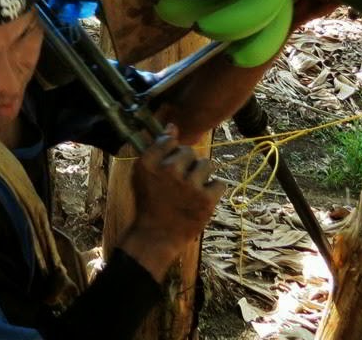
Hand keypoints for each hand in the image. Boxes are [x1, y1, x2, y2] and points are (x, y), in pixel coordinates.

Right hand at [119, 126, 224, 281]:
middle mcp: (169, 170)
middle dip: (188, 163)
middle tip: (182, 181)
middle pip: (190, 151)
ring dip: (202, 175)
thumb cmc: (150, 202)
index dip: (172, 150)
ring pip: (207, 165)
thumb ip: (156, 148)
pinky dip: (214, 190)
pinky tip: (203, 197)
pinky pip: (219, 183)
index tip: (171, 164)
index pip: (169, 140)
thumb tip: (172, 127)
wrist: (157, 234)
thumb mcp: (143, 173)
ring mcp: (190, 185)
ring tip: (193, 189)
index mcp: (151, 163)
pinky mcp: (206, 200)